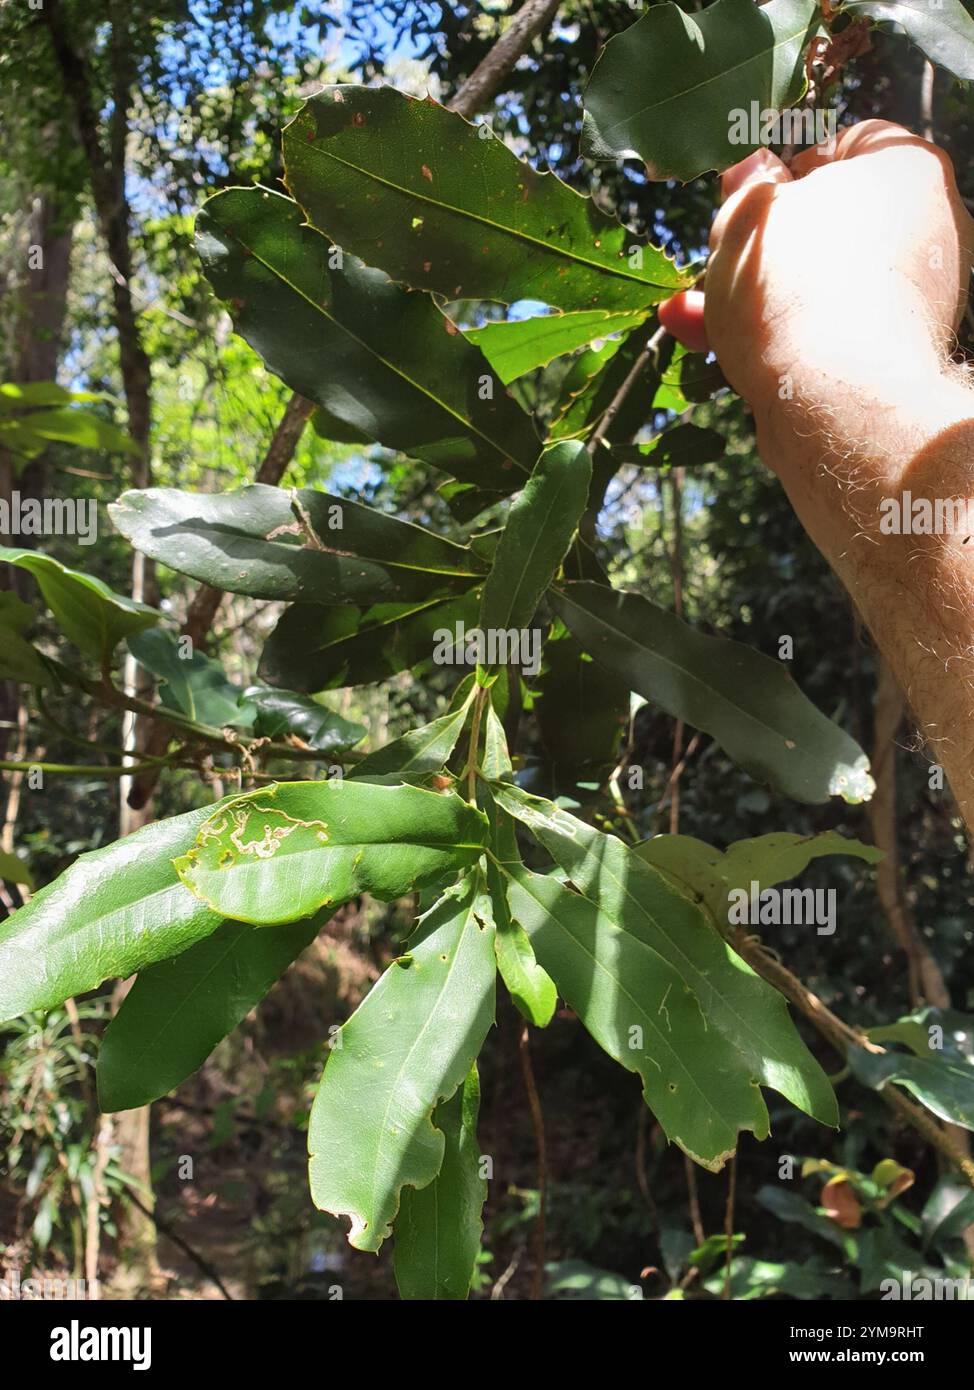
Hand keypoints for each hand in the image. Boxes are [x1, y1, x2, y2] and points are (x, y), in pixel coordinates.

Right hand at [661, 121, 973, 425]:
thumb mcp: (748, 215)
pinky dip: (776, 336)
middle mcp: (928, 229)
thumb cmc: (795, 286)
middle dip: (754, 244)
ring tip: (687, 313)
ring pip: (816, 285)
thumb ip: (747, 186)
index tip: (742, 192)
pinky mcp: (890, 355)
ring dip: (749, 296)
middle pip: (827, 224)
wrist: (837, 399)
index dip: (785, 164)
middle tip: (710, 253)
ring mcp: (912, 298)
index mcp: (910, 168)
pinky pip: (825, 331)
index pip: (848, 143)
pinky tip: (713, 344)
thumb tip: (751, 168)